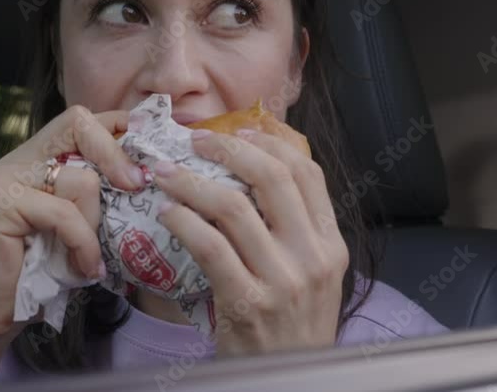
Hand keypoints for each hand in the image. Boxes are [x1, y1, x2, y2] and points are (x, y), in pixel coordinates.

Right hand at [0, 105, 145, 346]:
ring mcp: (7, 180)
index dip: (118, 127)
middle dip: (116, 154)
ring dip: (95, 225)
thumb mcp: (74, 229)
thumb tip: (145, 180)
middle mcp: (19, 161)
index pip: (81, 120)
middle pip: (78, 123)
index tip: (146, 155)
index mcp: (36, 159)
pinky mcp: (2, 206)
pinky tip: (84, 270)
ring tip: (89, 259)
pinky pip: (64, 214)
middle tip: (138, 185)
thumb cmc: (34, 276)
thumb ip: (94, 199)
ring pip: (81, 179)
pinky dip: (83, 245)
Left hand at [152, 128, 347, 356]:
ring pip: (233, 207)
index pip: (308, 174)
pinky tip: (167, 213)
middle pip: (272, 178)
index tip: (240, 130)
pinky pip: (209, 246)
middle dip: (228, 148)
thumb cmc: (290, 325)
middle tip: (195, 141)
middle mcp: (312, 258)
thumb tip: (250, 171)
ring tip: (165, 174)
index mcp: (331, 244)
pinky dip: (183, 220)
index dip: (270, 143)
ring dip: (190, 181)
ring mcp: (281, 281)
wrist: (290, 381)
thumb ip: (292, 229)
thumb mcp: (310, 274)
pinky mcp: (246, 303)